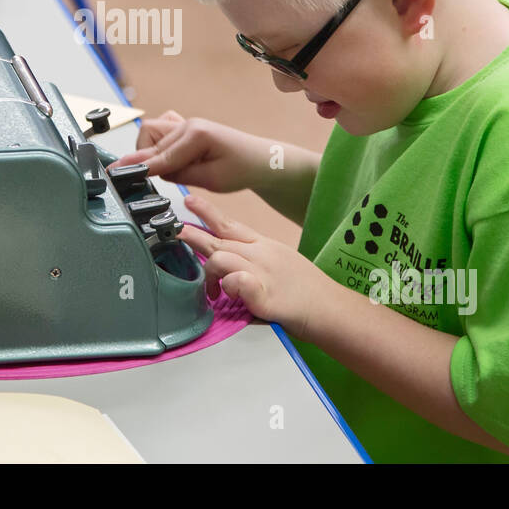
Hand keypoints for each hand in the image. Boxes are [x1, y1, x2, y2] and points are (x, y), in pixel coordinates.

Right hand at [109, 111, 271, 192]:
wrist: (262, 160)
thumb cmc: (243, 168)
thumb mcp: (211, 180)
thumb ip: (179, 174)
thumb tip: (154, 172)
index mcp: (196, 134)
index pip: (159, 155)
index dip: (139, 167)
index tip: (117, 172)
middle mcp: (188, 124)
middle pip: (149, 140)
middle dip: (145, 160)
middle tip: (149, 180)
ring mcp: (186, 123)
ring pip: (151, 133)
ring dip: (152, 151)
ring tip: (169, 171)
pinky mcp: (186, 127)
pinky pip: (161, 130)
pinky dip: (158, 144)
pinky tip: (169, 158)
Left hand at [178, 194, 333, 336]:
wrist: (331, 308)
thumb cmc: (306, 291)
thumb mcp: (281, 263)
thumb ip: (255, 260)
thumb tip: (233, 267)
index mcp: (264, 246)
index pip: (230, 224)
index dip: (207, 212)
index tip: (189, 200)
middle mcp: (261, 254)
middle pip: (219, 241)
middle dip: (194, 236)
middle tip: (177, 231)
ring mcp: (262, 273)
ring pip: (222, 259)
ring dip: (212, 275)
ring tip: (214, 293)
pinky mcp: (264, 295)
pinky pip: (239, 281)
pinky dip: (232, 284)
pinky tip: (231, 290)